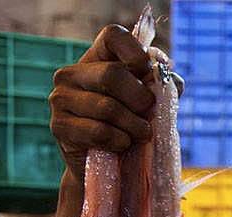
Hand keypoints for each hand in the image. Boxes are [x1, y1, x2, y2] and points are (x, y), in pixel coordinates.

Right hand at [49, 24, 153, 179]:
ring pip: (107, 107)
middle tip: (148, 115)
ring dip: (134, 126)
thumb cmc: (133, 126)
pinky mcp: (59, 127)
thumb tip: (172, 80)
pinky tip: (122, 144)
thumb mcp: (151, 102)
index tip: (146, 74)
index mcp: (96, 59)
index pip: (113, 36)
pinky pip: (98, 131)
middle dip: (140, 99)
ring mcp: (60, 99)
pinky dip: (119, 141)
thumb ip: (163, 86)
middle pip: (112, 74)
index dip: (136, 53)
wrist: (111, 166)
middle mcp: (72, 73)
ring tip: (141, 135)